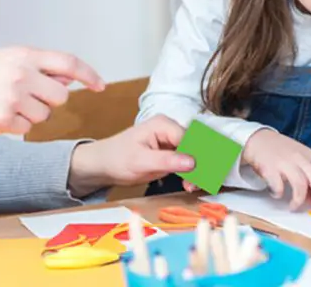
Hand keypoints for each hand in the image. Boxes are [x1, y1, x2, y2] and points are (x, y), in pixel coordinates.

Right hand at [0, 46, 103, 135]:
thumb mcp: (11, 59)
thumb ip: (41, 67)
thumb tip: (69, 81)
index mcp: (25, 55)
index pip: (68, 62)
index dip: (89, 74)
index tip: (100, 86)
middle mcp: (21, 74)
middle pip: (61, 96)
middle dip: (50, 100)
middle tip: (29, 95)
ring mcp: (12, 98)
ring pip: (46, 115)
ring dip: (33, 114)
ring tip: (11, 103)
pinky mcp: (4, 120)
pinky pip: (28, 128)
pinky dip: (19, 125)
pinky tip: (2, 114)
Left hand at [67, 116, 195, 196]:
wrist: (104, 164)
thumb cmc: (117, 158)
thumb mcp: (141, 161)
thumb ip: (167, 160)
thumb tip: (193, 161)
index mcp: (163, 125)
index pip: (190, 138)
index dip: (200, 156)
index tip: (206, 173)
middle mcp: (170, 130)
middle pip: (195, 145)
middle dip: (201, 164)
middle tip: (201, 183)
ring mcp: (171, 141)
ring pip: (194, 154)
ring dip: (197, 170)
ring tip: (192, 186)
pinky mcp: (170, 153)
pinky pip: (187, 161)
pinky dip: (191, 173)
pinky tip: (189, 184)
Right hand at [242, 130, 310, 216]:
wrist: (259, 139)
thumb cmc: (281, 152)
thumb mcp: (302, 159)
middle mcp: (301, 158)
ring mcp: (286, 162)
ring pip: (300, 185)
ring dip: (299, 201)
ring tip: (293, 207)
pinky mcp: (270, 167)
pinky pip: (278, 186)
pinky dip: (278, 194)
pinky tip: (276, 194)